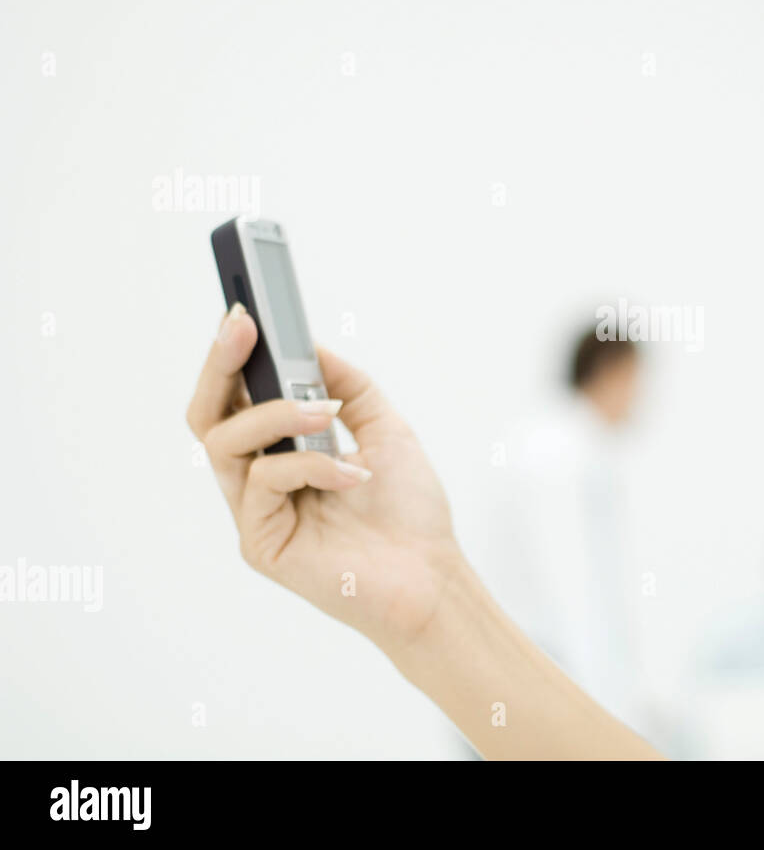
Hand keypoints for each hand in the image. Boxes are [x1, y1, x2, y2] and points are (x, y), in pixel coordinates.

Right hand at [186, 303, 462, 654]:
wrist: (432, 576)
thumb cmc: (409, 511)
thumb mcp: (384, 428)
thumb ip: (347, 385)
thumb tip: (309, 344)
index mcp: (282, 452)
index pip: (236, 397)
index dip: (231, 355)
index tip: (245, 311)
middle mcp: (259, 480)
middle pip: (207, 414)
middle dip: (219, 363)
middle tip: (243, 326)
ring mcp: (255, 512)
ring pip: (224, 441)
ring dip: (276, 413)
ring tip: (323, 410)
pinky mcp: (260, 542)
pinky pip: (264, 480)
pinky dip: (311, 464)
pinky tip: (353, 474)